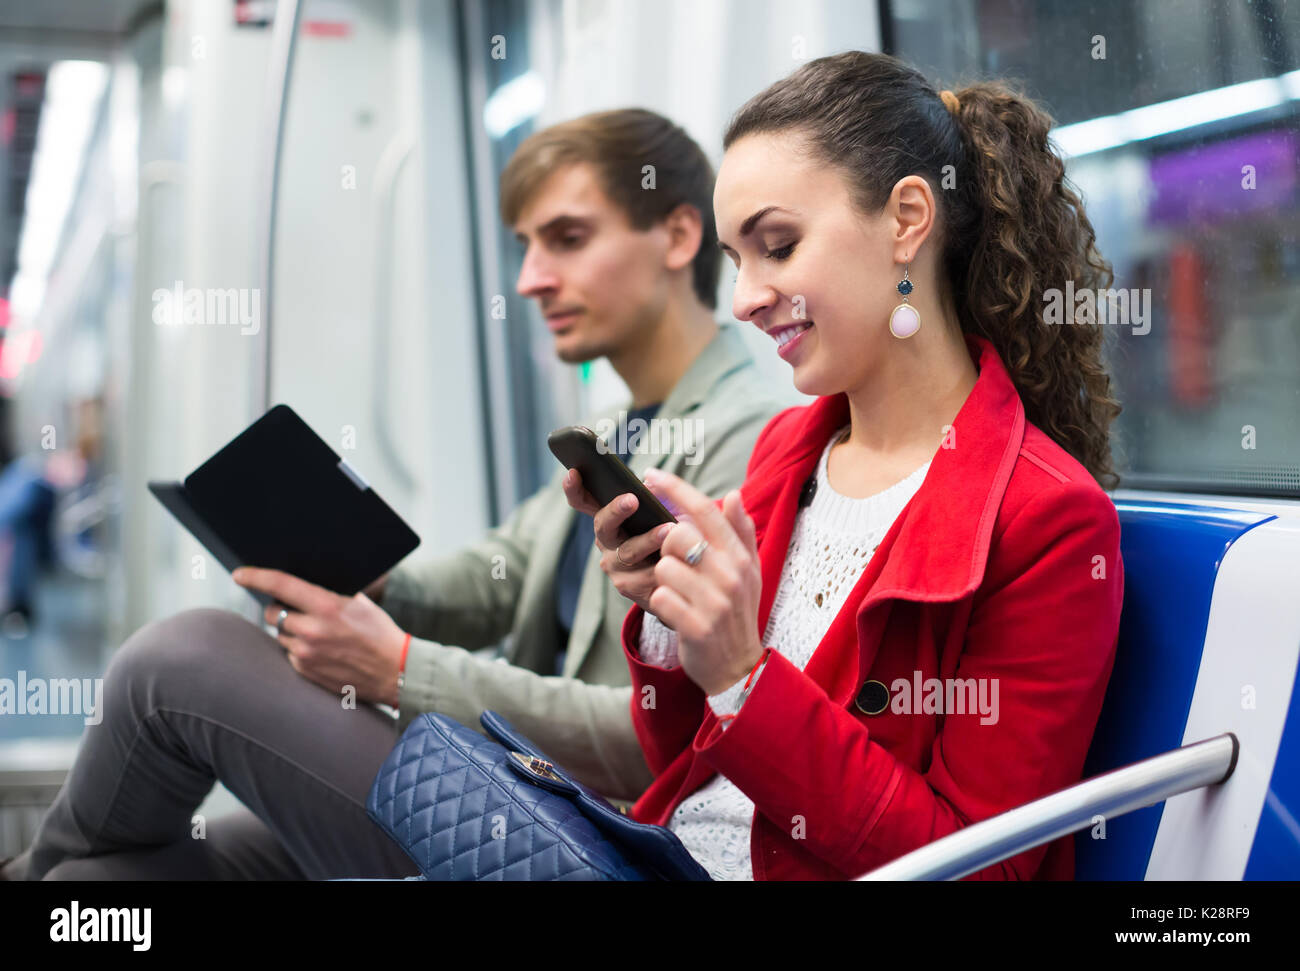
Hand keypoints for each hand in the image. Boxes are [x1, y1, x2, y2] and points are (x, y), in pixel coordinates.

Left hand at [232, 567, 406, 706]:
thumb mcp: (359, 603)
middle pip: (273, 613)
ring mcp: (306, 654)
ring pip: (282, 634)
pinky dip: (300, 649)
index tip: (240, 574)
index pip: (281, 585)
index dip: (256, 577)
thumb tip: (302, 584)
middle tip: (296, 609)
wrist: (395, 672)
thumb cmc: (380, 633)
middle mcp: (312, 630)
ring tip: (319, 633)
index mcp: (327, 607)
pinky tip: (323, 650)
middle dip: (280, 608)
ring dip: (292, 630)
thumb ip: (329, 593)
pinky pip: (290, 654)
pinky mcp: (306, 672)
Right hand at [561, 468, 672, 615]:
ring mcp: (615, 567)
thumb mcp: (665, 513)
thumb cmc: (670, 538)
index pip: (584, 502)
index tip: (573, 473)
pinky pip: (646, 576)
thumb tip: (650, 483)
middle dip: (616, 510)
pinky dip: (664, 565)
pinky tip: (678, 558)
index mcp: (610, 520)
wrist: (681, 581)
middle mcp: (606, 542)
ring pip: (629, 552)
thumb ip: (657, 496)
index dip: (574, 489)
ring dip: (649, 539)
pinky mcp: (630, 588)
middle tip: (632, 499)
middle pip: (603, 525)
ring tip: (669, 530)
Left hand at [639, 469, 764, 695]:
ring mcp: (714, 602)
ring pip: (664, 567)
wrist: (738, 669)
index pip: (705, 510)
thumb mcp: (749, 572)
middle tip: (675, 565)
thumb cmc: (737, 613)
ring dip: (664, 581)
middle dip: (666, 548)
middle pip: (676, 535)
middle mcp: (731, 575)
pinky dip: (662, 604)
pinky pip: (661, 598)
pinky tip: (676, 613)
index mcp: (741, 557)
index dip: (675, 488)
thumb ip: (741, 532)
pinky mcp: (696, 626)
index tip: (651, 475)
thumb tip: (733, 493)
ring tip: (681, 595)